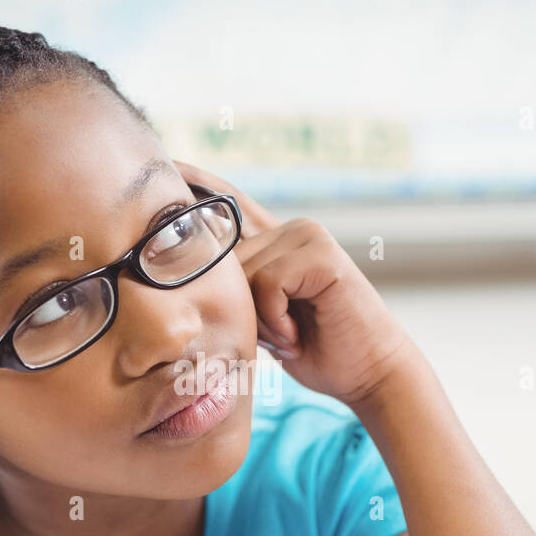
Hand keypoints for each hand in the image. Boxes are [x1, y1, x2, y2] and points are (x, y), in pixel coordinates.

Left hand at [173, 159, 411, 405]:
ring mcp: (309, 236)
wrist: (368, 375)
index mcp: (277, 242)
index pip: (229, 206)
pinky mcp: (322, 253)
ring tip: (292, 336)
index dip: (197, 182)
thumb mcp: (262, 319)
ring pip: (242, 273)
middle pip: (223, 258)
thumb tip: (185, 272)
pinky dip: (276, 321)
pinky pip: (267, 284)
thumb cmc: (315, 351)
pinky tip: (299, 335)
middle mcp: (292, 229)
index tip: (166, 160)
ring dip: (261, 322)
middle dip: (239, 311)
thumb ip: (236, 290)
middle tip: (280, 337)